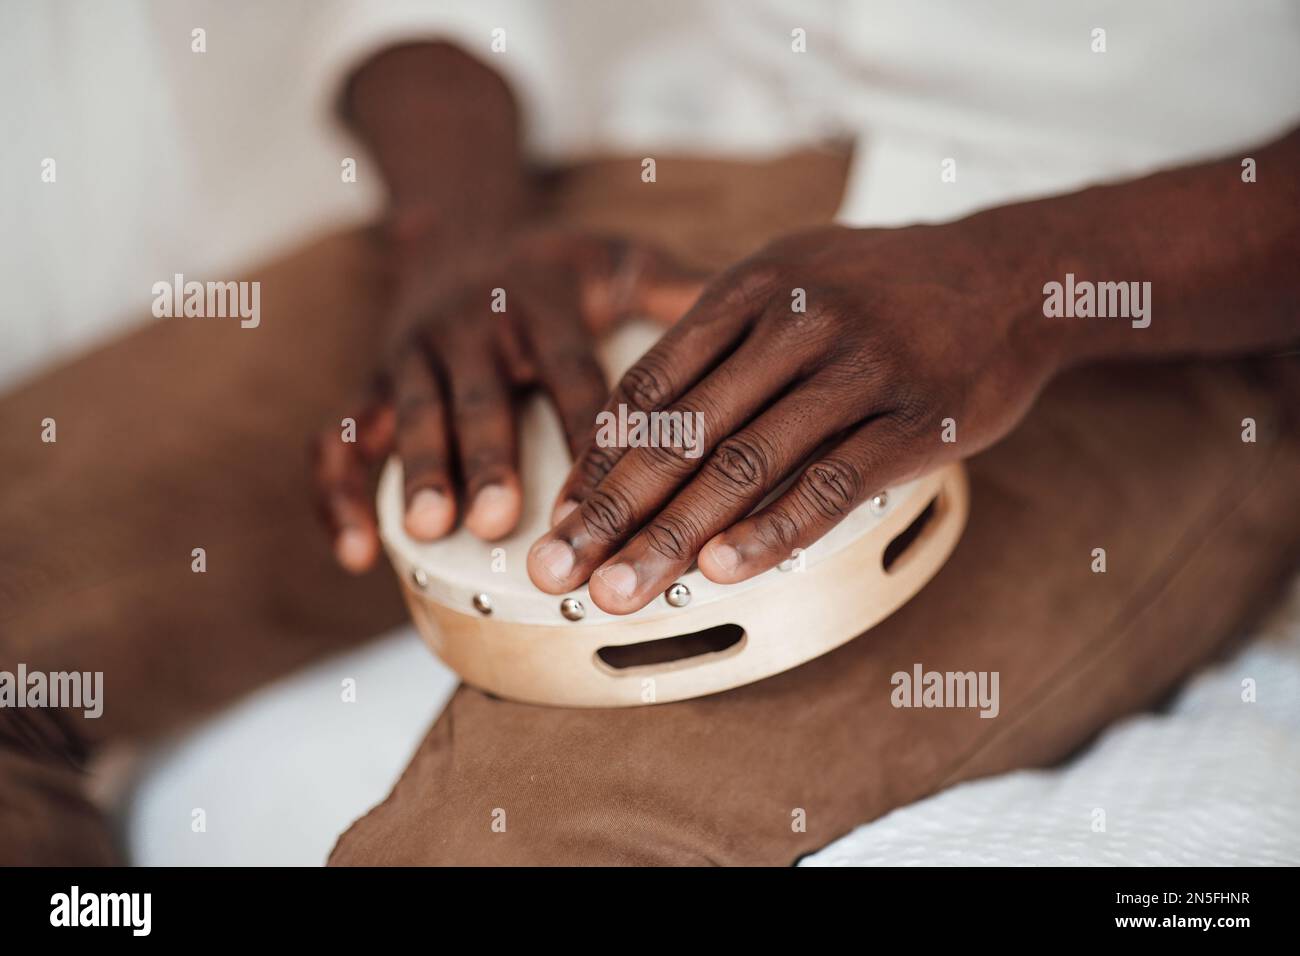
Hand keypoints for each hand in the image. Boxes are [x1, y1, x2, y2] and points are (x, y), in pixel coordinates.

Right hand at [314, 230, 704, 572]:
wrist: (460, 233)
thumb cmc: (555, 270)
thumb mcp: (614, 260)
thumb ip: (674, 289)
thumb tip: (761, 302)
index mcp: (539, 304)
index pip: (569, 370)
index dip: (586, 429)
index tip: (610, 485)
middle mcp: (471, 328)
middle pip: (481, 395)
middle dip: (487, 456)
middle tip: (499, 520)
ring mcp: (414, 355)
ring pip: (408, 414)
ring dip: (419, 470)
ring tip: (432, 528)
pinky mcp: (371, 382)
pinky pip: (338, 437)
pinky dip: (339, 494)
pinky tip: (358, 553)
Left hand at [526, 221, 1062, 612]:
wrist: (1010, 276)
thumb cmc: (880, 288)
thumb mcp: (789, 274)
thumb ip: (712, 334)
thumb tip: (625, 417)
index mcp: (751, 288)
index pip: (651, 384)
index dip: (598, 457)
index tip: (559, 515)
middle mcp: (798, 322)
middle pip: (683, 432)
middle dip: (611, 510)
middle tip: (557, 569)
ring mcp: (859, 370)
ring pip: (746, 464)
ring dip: (673, 537)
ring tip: (619, 591)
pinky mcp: (915, 421)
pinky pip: (831, 485)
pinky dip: (773, 531)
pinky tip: (724, 571)